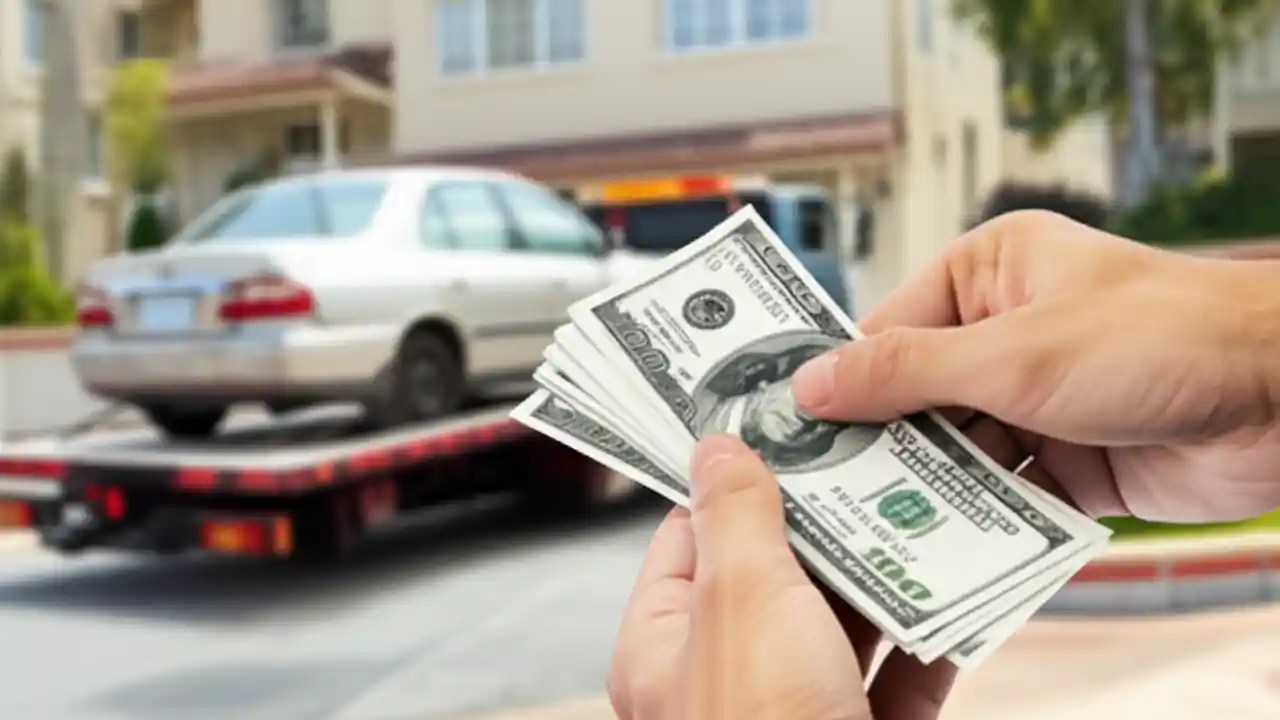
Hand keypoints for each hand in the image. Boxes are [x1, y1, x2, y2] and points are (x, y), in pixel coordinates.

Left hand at [608, 435, 955, 719]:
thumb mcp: (742, 605)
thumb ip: (734, 520)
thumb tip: (715, 447)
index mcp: (668, 643)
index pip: (691, 532)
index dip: (735, 473)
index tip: (780, 421)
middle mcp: (729, 674)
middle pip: (777, 569)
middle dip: (829, 516)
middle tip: (875, 454)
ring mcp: (798, 708)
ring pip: (843, 618)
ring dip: (888, 568)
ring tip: (931, 504)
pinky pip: (900, 673)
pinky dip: (933, 636)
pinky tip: (963, 592)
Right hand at [791, 210, 1279, 522]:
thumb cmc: (1164, 336)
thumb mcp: (1015, 353)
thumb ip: (907, 372)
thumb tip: (813, 381)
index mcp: (988, 274)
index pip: (886, 328)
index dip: (837, 379)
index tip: (784, 424)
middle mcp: (1003, 332)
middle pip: (911, 394)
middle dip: (874, 442)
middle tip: (814, 488)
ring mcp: (1033, 398)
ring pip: (950, 449)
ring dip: (921, 487)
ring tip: (862, 526)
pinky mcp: (1063, 457)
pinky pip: (996, 491)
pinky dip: (972, 518)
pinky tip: (932, 548)